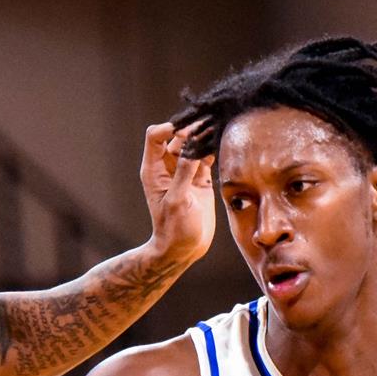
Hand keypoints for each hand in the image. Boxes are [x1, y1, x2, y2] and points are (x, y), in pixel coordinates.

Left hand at [140, 122, 216, 264]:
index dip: (170, 128)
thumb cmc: (175, 229)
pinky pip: (205, 157)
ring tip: (218, 131)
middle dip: (191, 129)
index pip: (155, 136)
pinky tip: (223, 146)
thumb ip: (184, 172)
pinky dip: (213, 150)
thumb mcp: (178, 200)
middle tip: (209, 127)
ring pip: (193, 144)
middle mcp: (167, 167)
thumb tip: (191, 145)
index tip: (188, 133)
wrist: (185, 248)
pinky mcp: (200, 179)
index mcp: (154, 169)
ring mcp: (184, 171)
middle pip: (177, 136)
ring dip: (204, 137)